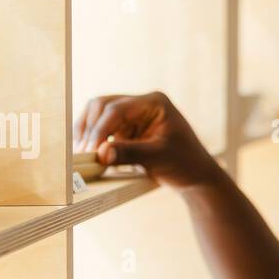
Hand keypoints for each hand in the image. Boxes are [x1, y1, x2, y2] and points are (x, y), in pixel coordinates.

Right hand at [73, 91, 219, 188]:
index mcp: (154, 102)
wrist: (195, 175)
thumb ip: (131, 153)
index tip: (92, 151)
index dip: (100, 130)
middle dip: (90, 129)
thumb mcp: (159, 158)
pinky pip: (102, 129)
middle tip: (83, 154)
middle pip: (102, 106)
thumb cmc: (185, 163)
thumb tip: (101, 153)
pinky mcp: (126, 128)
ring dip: (88, 134)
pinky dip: (94, 140)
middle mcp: (141, 103)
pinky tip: (90, 154)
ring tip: (83, 155)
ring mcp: (132, 114)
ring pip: (98, 115)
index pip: (117, 109)